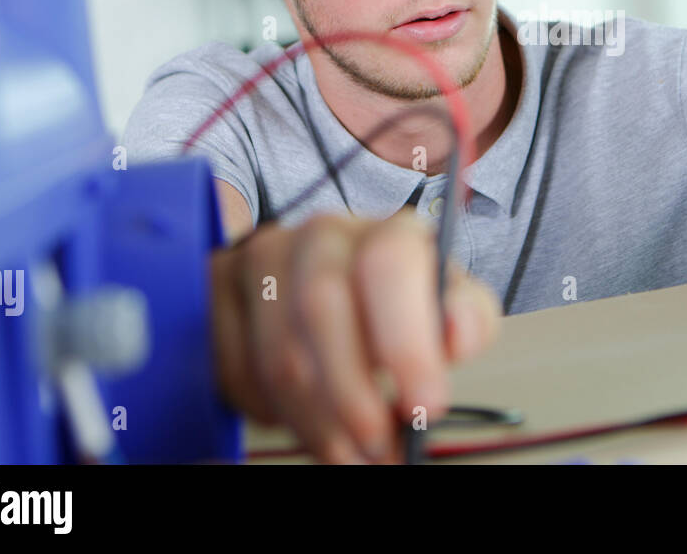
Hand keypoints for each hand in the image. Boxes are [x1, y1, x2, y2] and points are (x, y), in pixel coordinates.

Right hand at [209, 209, 501, 462]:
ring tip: (351, 453)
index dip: (406, 340)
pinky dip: (271, 412)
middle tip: (380, 448)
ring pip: (277, 351)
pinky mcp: (217, 290)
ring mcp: (262, 258)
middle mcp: (321, 234)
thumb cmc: (398, 305)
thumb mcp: (447, 307)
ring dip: (317, 420)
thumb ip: (468, 318)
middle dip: (353, 396)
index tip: (426, 404)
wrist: (340, 284)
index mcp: (388, 233)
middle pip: (322, 308)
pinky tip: (305, 420)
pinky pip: (234, 368)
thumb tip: (457, 335)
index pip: (389, 266)